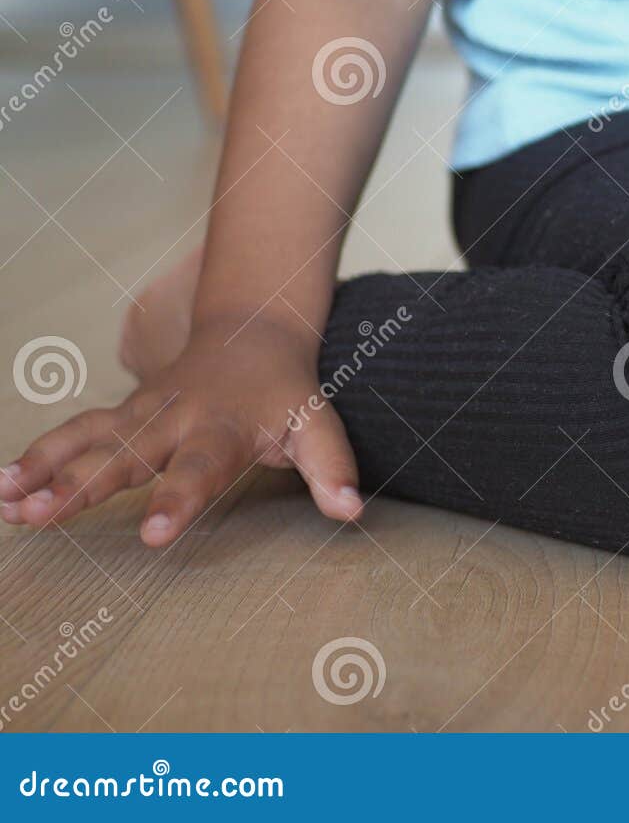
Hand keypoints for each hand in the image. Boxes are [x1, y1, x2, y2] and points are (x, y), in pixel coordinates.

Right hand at [1, 319, 361, 545]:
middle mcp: (175, 420)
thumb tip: (352, 511)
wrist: (253, 333)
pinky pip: (75, 431)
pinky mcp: (121, 412)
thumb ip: (332, 466)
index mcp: (223, 430)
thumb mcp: (318, 423)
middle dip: (84, 486)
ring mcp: (142, 413)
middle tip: (43, 514)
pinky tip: (2, 487)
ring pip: (88, 438)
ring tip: (7, 502)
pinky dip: (37, 454)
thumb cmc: (285, 391)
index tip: (152, 536)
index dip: (178, 500)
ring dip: (45, 467)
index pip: (200, 469)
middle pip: (126, 455)